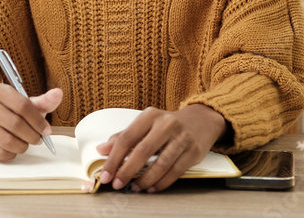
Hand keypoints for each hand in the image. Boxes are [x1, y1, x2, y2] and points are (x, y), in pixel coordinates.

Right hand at [0, 85, 62, 160]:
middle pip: (15, 124)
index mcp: (0, 91)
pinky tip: (12, 148)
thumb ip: (43, 101)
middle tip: (38, 139)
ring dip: (22, 146)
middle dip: (32, 135)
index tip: (46, 130)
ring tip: (25, 144)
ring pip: (7, 141)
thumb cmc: (9, 111)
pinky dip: (10, 154)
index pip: (23, 106)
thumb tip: (58, 94)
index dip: (38, 121)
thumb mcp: (26, 103)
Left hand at [94, 104, 227, 192]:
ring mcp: (182, 138)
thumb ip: (124, 136)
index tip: (106, 174)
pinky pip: (175, 172)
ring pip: (160, 164)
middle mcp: (166, 124)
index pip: (127, 138)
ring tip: (135, 187)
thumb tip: (102, 149)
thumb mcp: (146, 124)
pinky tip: (152, 187)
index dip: (114, 158)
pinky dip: (161, 183)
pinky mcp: (193, 151)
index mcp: (150, 115)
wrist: (201, 120)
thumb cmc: (167, 124)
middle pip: (142, 151)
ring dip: (144, 180)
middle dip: (127, 171)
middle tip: (117, 184)